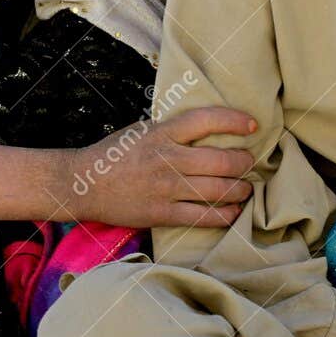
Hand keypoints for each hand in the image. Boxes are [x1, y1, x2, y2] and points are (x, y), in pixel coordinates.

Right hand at [66, 105, 256, 227]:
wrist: (83, 184)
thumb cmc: (113, 155)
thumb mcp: (140, 131)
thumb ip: (171, 130)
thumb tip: (206, 128)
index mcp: (162, 132)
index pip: (207, 120)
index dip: (235, 121)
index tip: (252, 126)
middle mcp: (168, 158)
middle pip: (222, 160)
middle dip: (244, 163)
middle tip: (250, 163)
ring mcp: (166, 188)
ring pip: (218, 190)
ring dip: (241, 190)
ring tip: (245, 189)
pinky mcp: (162, 213)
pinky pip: (204, 216)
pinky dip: (226, 214)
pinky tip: (233, 211)